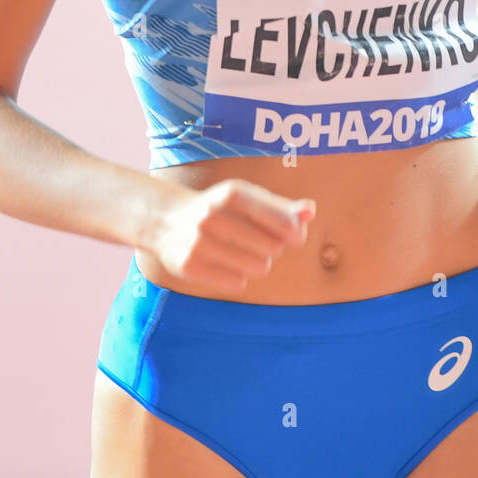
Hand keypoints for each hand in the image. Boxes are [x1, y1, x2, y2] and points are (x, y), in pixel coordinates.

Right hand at [149, 178, 316, 291]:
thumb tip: (311, 211)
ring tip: (240, 253)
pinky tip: (224, 265)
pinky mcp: (189, 266)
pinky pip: (236, 283)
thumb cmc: (222, 209)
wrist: (167, 221)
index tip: (291, 235)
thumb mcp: (249, 199)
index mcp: (232, 193)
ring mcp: (199, 241)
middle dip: (271, 248)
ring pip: (257, 268)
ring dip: (256, 264)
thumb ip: (283, 207)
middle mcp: (213, 215)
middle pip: (274, 249)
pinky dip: (237, 278)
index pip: (284, 224)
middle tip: (256, 242)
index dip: (294, 233)